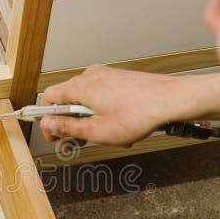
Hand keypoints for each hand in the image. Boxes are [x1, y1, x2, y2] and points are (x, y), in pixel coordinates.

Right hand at [40, 65, 186, 146]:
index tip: (55, 136)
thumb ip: (68, 127)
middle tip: (78, 142)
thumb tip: (48, 125)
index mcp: (81, 87)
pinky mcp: (118, 79)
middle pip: (67, 100)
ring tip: (104, 136)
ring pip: (85, 101)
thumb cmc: (141, 113)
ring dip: (89, 121)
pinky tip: (117, 128)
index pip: (49, 99)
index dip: (48, 120)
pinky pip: (101, 97)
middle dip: (70, 124)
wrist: (171, 100)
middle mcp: (91, 76)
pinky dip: (103, 114)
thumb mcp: (98, 130)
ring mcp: (106, 76)